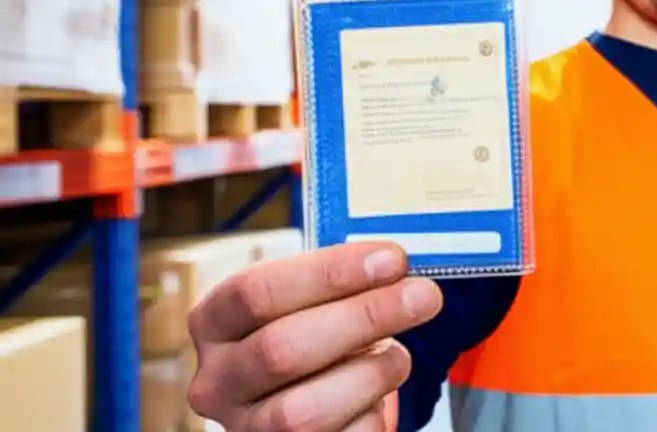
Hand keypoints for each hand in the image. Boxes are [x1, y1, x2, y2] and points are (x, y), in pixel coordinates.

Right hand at [187, 242, 442, 430]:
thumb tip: (395, 268)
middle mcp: (217, 381)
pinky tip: (379, 398)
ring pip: (303, 411)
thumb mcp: (313, 303)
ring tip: (399, 357)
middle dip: (365, 317)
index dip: (329, 273)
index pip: (256, 292)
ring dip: (371, 375)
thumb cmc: (317, 339)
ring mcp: (246, 429)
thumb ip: (342, 283)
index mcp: (215, 324)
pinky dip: (372, 417)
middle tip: (424, 296)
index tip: (392, 259)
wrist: (314, 404)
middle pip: (282, 348)